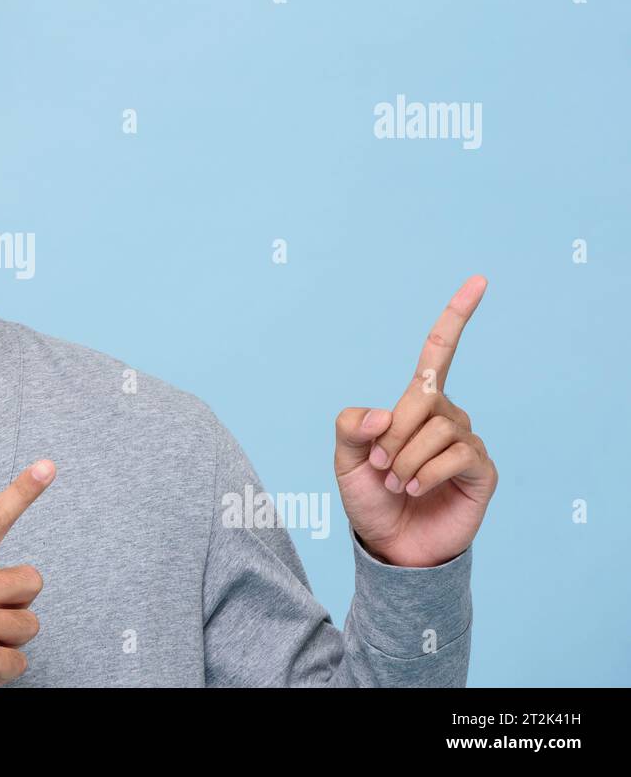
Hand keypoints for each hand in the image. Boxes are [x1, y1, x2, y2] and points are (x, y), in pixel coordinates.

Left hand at [333, 275, 497, 567]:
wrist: (389, 545)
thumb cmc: (368, 498)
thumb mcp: (344, 459)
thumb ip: (350, 427)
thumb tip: (384, 414)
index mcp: (414, 404)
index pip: (439, 352)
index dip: (456, 316)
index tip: (478, 280)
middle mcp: (446, 415)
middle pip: (423, 397)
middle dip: (392, 434)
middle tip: (379, 466)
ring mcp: (467, 442)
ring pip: (437, 430)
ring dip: (405, 460)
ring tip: (396, 483)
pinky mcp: (482, 471)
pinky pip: (455, 455)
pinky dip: (424, 474)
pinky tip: (414, 489)